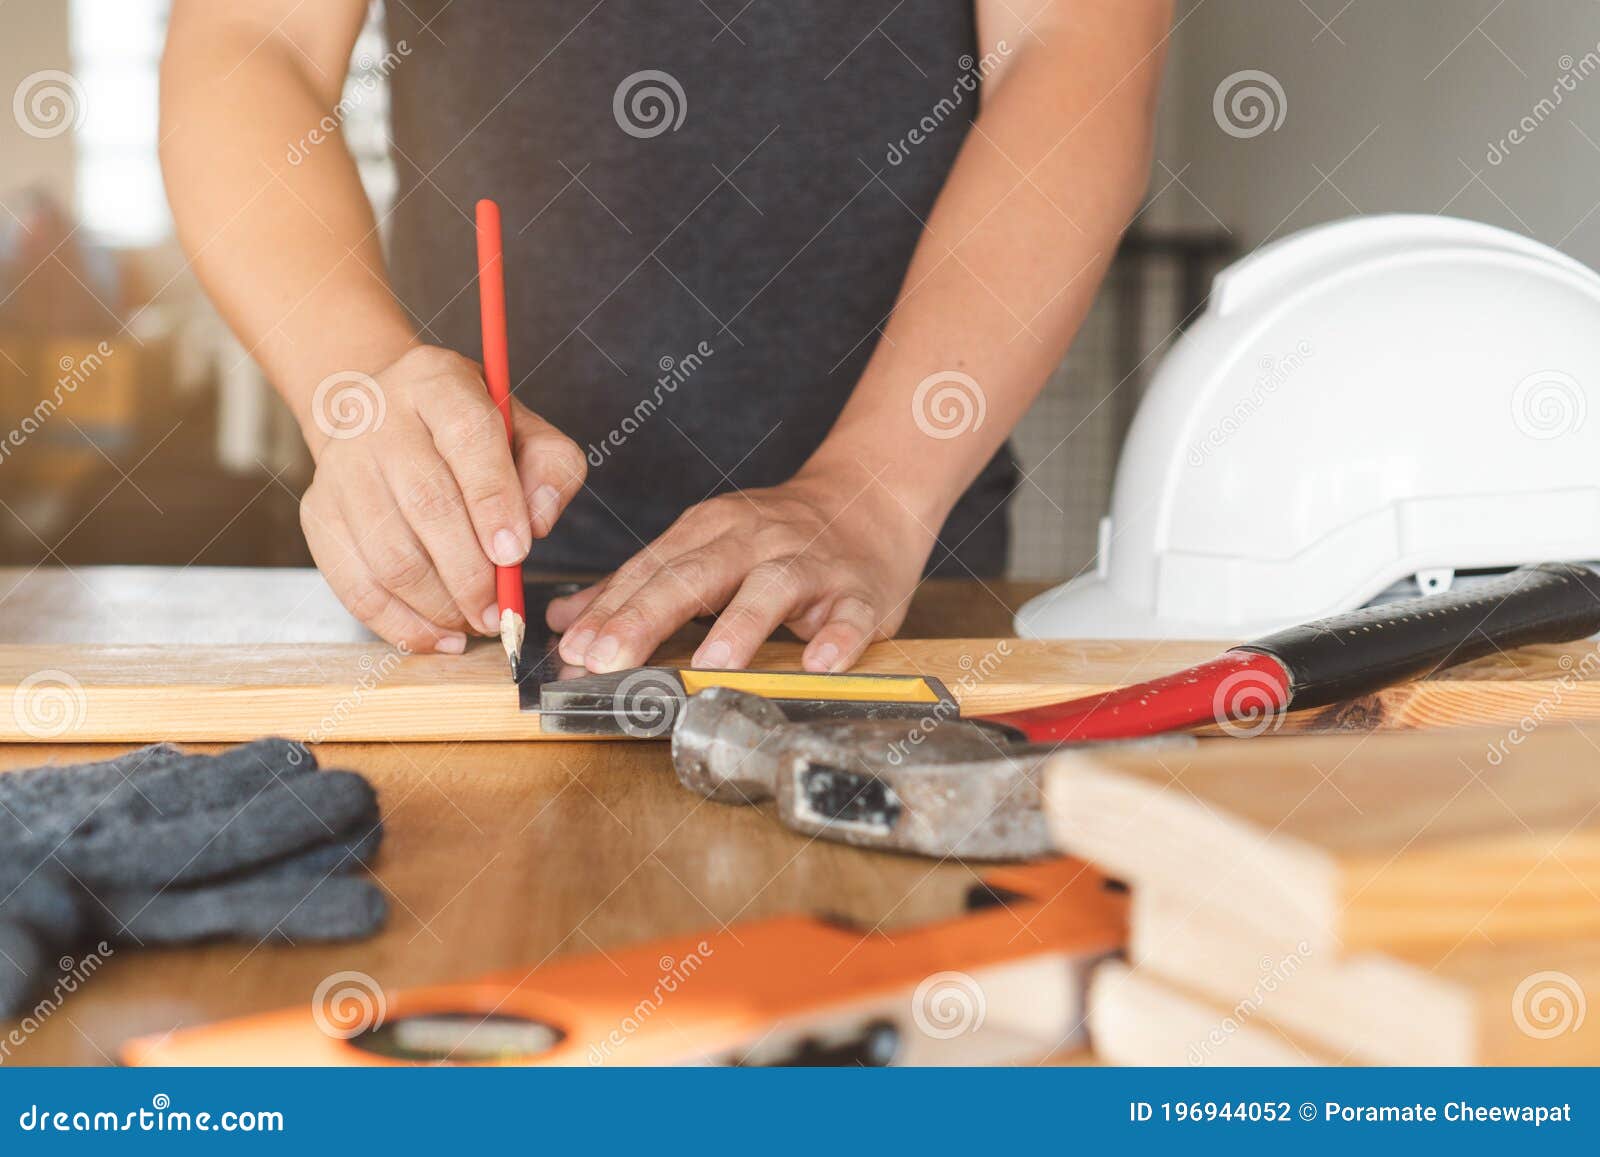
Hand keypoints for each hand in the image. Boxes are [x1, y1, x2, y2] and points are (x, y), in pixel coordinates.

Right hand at [298, 346, 585, 651]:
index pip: (468, 437)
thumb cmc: (464, 431)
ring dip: (440, 603)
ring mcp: (341, 468)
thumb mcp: (521, 427)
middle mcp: (381, 420)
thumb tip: (538, 524)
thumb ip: (549, 468)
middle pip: (426, 504)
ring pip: (389, 553)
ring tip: (477, 622)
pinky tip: (441, 636)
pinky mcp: (319, 514)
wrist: (376, 411)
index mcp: (438, 384)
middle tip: (501, 610)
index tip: (515, 553)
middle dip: (470, 572)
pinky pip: (354, 584)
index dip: (493, 500)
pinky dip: (401, 623)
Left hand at [547, 469, 936, 673]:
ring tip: (710, 664)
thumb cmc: (778, 539)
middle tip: (608, 659)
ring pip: (771, 589)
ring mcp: (810, 563)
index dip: (609, 610)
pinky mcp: (859, 592)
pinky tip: (820, 662)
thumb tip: (565, 621)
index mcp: (710, 530)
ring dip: (741, 626)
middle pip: (696, 575)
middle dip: (647, 617)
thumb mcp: (704, 549)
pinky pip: (850, 615)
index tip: (572, 648)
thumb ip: (637, 586)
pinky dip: (837, 639)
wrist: (871, 500)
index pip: (650, 570)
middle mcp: (755, 540)